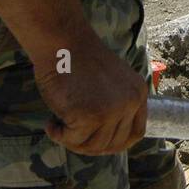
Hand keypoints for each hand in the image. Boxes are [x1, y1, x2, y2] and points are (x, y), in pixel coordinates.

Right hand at [37, 30, 148, 154]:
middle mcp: (130, 102)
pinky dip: (58, 135)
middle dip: (90, 145)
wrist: (63, 42)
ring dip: (73, 141)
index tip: (95, 143)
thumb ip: (115, 105)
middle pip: (114, 144)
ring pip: (94, 146)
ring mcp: (112, 110)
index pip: (136, 133)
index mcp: (138, 93)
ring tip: (58, 125)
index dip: (115, 144)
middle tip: (70, 135)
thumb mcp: (111, 83)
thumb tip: (103, 143)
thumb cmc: (78, 60)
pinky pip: (73, 140)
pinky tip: (50, 123)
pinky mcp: (90, 116)